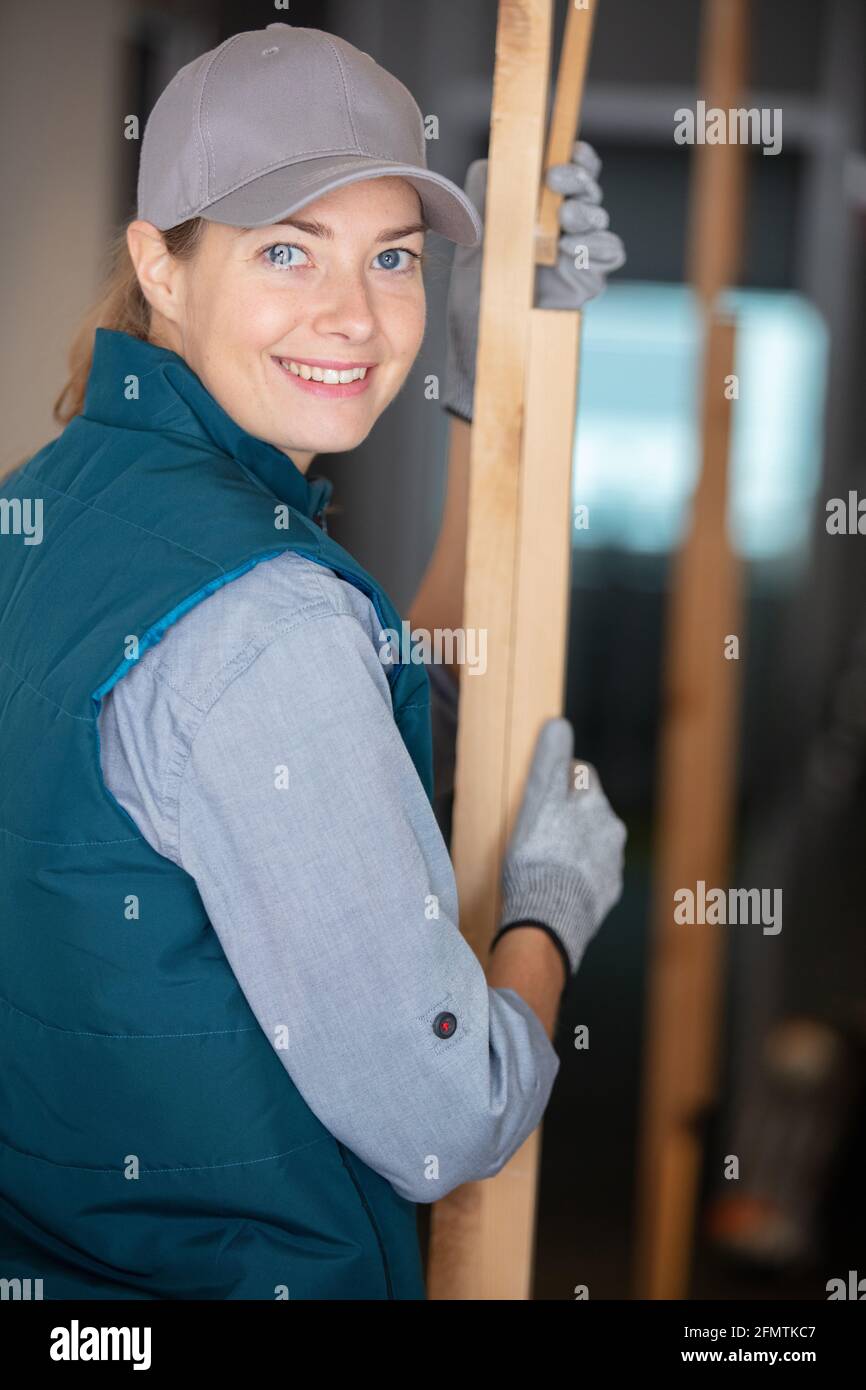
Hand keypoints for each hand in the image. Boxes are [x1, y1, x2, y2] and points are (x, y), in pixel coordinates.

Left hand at [442, 141, 625, 421]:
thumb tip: (493, 159)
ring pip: (599, 217)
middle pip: (588, 189)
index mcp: (537, 210)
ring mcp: (577, 254)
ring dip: (585, 210)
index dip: (575, 158)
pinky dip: (596, 244)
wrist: (480, 341)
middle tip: (557, 180)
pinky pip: (609, 253)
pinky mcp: (587, 280)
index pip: (567, 174)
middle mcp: (562, 228)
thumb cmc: (475, 291)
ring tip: (564, 219)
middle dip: (578, 178)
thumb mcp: (473, 235)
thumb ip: (483, 192)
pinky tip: (569, 249)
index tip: (568, 149)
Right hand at [493, 717, 626, 977]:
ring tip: (548, 860)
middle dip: (571, 814)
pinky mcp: (607, 894)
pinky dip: (579, 875)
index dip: (560, 780)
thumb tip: (559, 724)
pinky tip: (558, 884)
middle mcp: (612, 831)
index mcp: (594, 804)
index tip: (542, 791)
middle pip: (590, 810)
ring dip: (576, 845)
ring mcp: (612, 865)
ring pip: (594, 843)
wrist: (549, 918)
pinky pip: (593, 875)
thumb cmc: (538, 856)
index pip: (581, 776)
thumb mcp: (537, 802)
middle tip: (540, 828)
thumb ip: (549, 763)